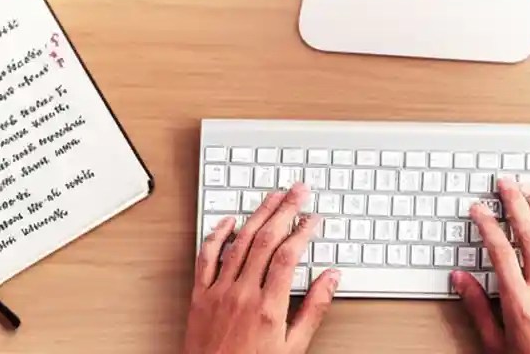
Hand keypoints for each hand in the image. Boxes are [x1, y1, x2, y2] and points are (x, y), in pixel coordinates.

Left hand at [184, 183, 340, 353]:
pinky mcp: (199, 297)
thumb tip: (330, 279)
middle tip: (298, 191)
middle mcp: (241, 294)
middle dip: (285, 210)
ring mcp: (218, 293)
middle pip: (265, 239)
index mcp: (267, 308)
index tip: (314, 218)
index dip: (303, 231)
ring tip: (273, 196)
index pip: (288, 255)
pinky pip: (206, 257)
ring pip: (239, 242)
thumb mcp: (293, 348)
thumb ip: (313, 310)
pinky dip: (217, 235)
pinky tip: (229, 220)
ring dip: (258, 214)